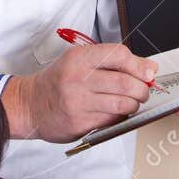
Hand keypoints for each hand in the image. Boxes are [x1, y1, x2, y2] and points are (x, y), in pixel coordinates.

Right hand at [5, 43, 157, 142]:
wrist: (29, 105)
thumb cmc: (58, 82)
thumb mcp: (80, 62)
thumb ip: (113, 62)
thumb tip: (149, 67)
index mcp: (79, 58)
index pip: (119, 55)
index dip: (139, 65)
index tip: (148, 72)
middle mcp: (77, 79)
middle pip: (125, 82)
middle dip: (142, 88)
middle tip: (143, 91)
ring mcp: (77, 103)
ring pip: (122, 104)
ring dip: (134, 104)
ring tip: (130, 102)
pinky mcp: (79, 123)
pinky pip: (112, 120)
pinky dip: (120, 117)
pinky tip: (114, 113)